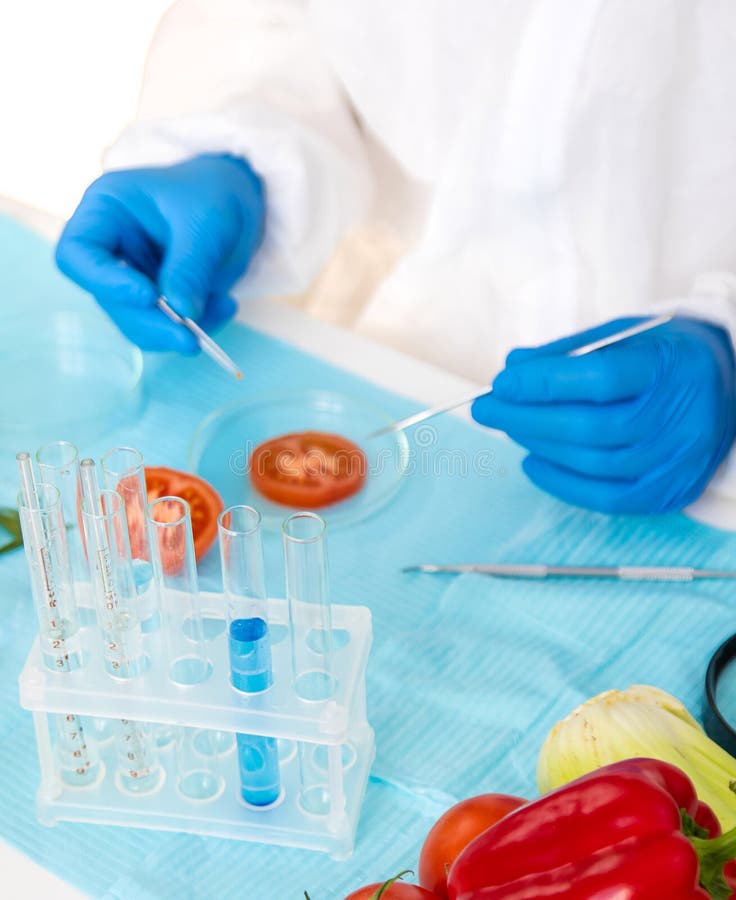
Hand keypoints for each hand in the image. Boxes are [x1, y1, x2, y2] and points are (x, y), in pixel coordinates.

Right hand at [55, 154, 263, 351]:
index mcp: (104, 211)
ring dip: (176, 331)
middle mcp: (109, 249)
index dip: (105, 281)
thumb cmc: (212, 193)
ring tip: (224, 306)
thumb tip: (182, 311)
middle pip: (108, 300)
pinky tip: (225, 306)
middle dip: (152, 322)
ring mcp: (129, 279)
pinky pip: (163, 330)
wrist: (235, 200)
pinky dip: (194, 329)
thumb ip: (191, 265)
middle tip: (192, 337)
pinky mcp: (154, 302)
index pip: (76, 254)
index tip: (150, 295)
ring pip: (135, 324)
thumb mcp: (207, 221)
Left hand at [471, 317, 735, 512]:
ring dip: (540, 445)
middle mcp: (680, 418)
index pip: (600, 377)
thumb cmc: (663, 358)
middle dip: (528, 417)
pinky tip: (532, 462)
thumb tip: (512, 368)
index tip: (503, 382)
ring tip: (510, 428)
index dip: (545, 382)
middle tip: (488, 408)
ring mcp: (676, 460)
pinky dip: (562, 484)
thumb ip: (567, 353)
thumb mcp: (622, 337)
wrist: (727, 387)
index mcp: (669, 368)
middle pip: (590, 426)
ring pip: (593, 462)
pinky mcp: (669, 491)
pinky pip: (607, 498)